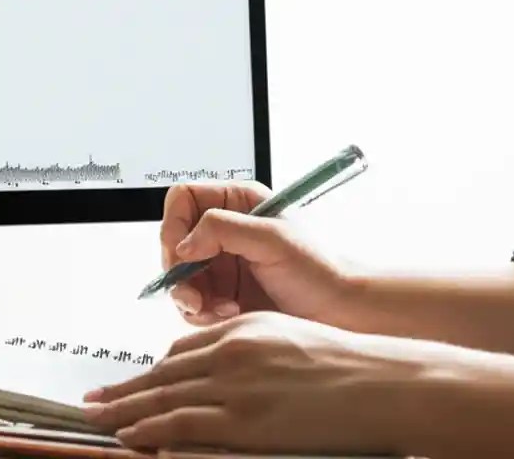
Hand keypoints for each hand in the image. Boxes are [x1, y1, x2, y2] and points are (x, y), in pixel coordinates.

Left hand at [82, 312, 441, 454]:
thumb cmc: (349, 365)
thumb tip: (222, 369)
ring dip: (124, 410)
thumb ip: (251, 351)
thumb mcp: (290, 340)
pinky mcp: (242, 421)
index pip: (181, 350)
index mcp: (243, 330)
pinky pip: (181, 425)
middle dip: (123, 389)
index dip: (150, 369)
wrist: (383, 384)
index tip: (131, 379)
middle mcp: (231, 352)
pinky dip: (150, 430)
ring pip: (163, 398)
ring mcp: (234, 387)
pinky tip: (130, 436)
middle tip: (92, 400)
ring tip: (97, 419)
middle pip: (162, 373)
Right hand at [159, 181, 353, 325]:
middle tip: (194, 297)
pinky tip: (229, 314)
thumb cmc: (318, 270)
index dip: (174, 225)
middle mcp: (224, 230)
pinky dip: (201, 313)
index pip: (182, 198)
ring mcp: (221, 263)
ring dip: (190, 296)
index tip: (183, 255)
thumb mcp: (273, 240)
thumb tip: (182, 245)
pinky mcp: (222, 294)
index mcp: (237, 202)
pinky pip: (191, 302)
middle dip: (179, 272)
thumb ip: (223, 230)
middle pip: (173, 241)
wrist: (340, 312)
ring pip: (178, 276)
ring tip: (219, 310)